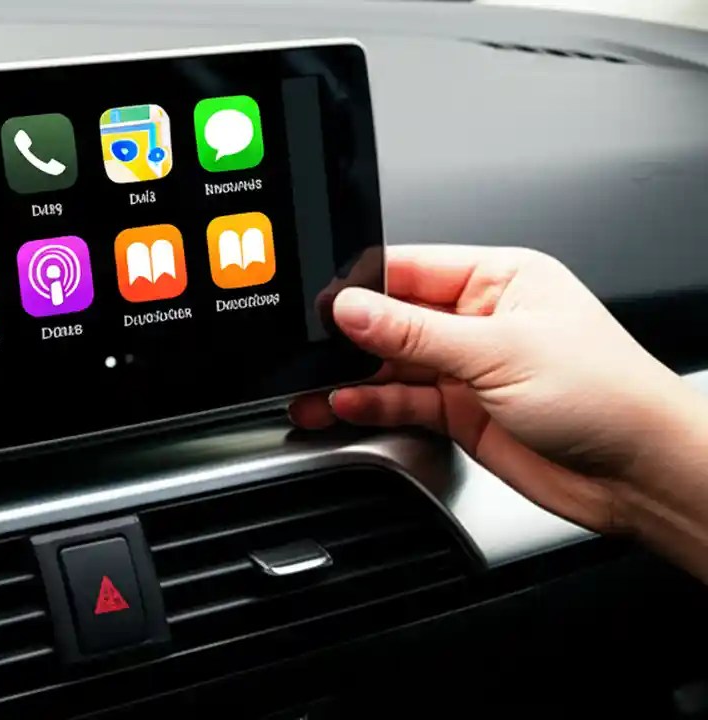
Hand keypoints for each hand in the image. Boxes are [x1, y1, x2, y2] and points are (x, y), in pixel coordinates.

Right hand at [289, 245, 693, 534]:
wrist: (639, 474)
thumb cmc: (607, 397)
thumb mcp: (500, 352)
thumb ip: (416, 334)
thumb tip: (351, 308)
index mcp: (500, 279)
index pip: (410, 269)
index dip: (361, 285)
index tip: (320, 303)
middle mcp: (480, 319)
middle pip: (393, 319)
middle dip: (350, 335)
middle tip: (306, 349)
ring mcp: (468, 368)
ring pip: (392, 366)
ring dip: (351, 377)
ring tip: (309, 388)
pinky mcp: (461, 412)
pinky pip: (402, 402)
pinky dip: (370, 405)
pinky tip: (343, 405)